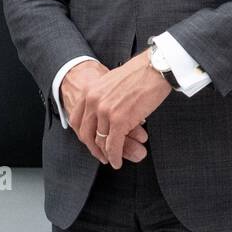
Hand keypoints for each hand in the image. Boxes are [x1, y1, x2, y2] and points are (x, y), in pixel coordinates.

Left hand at [66, 51, 171, 168]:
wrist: (154, 69)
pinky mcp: (119, 121)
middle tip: (100, 155)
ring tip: (111, 160)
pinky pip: (113, 145)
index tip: (90, 142)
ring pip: (101, 141)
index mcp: (90, 92)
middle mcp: (93, 102)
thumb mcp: (111, 82)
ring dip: (106, 154)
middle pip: (87, 133)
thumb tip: (104, 114)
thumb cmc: (139, 74)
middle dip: (93, 148)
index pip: (77, 120)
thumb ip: (102, 97)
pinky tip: (117, 162)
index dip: (84, 135)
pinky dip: (115, 157)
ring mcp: (105, 112)